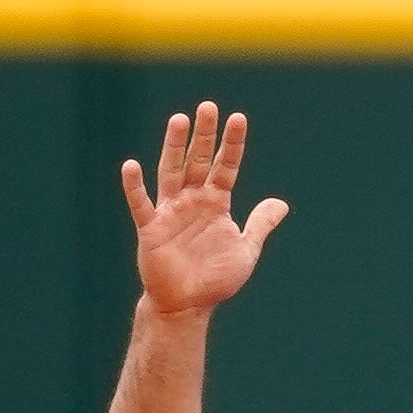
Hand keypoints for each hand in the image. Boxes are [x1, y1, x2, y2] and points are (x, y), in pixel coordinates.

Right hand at [121, 104, 288, 318]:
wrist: (189, 305)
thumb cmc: (215, 278)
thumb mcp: (246, 250)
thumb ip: (260, 224)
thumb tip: (282, 204)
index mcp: (216, 203)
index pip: (226, 167)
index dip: (232, 144)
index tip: (239, 118)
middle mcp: (193, 200)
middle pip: (199, 161)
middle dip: (204, 135)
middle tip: (209, 107)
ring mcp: (171, 211)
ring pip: (172, 171)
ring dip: (175, 147)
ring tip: (180, 120)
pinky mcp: (151, 228)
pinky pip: (142, 204)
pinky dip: (135, 186)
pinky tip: (131, 165)